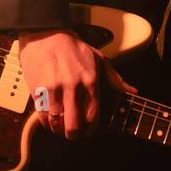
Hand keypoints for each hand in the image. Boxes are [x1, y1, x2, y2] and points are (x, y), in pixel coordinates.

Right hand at [17, 29, 135, 140]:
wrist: (45, 34)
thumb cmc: (73, 48)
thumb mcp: (99, 59)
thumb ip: (115, 79)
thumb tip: (132, 92)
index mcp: (90, 81)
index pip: (93, 117)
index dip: (91, 130)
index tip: (89, 131)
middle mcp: (72, 87)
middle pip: (74, 126)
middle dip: (75, 135)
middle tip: (74, 134)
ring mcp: (54, 90)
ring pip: (56, 124)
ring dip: (59, 130)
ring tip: (61, 127)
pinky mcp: (37, 90)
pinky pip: (42, 116)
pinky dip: (46, 123)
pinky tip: (50, 120)